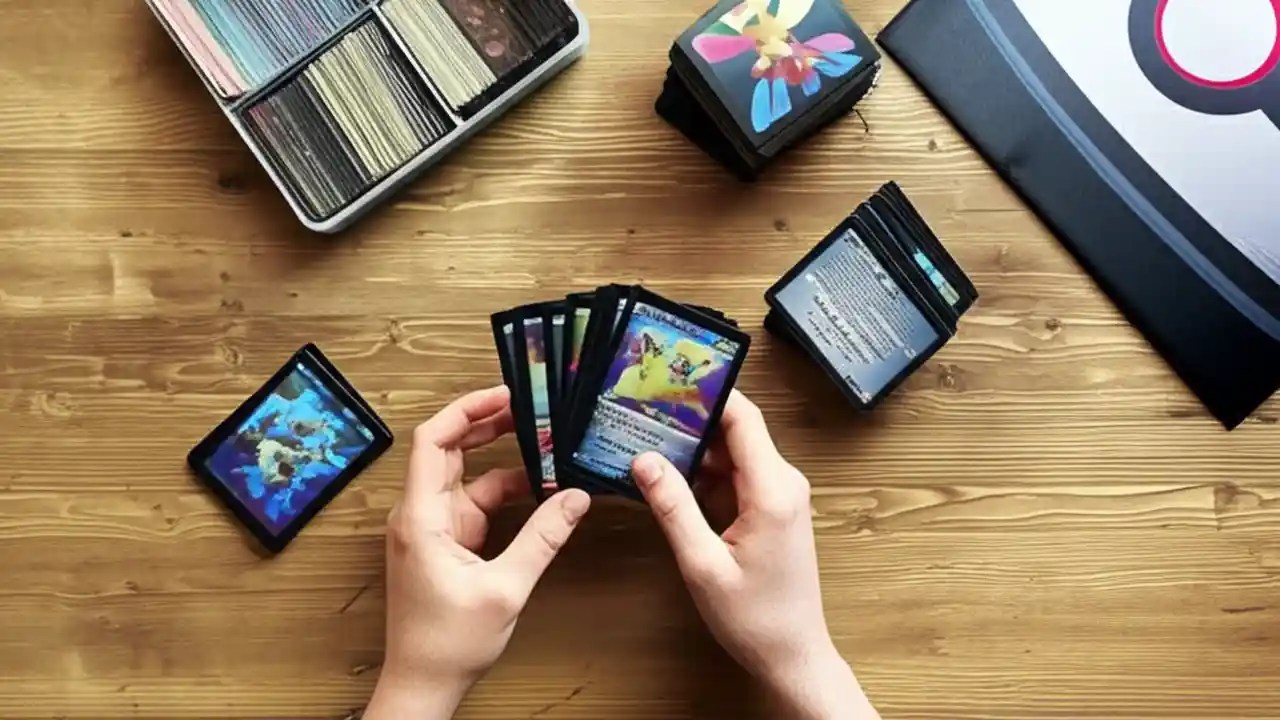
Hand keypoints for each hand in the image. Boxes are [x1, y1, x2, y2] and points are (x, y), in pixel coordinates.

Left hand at [366, 386, 590, 719]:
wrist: (422, 684)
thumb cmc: (447, 644)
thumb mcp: (505, 589)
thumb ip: (542, 538)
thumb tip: (575, 499)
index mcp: (420, 518)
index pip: (434, 441)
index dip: (466, 410)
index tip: (504, 394)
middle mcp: (419, 515)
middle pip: (448, 450)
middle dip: (487, 424)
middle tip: (529, 407)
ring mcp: (432, 528)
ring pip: (464, 476)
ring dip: (499, 458)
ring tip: (541, 440)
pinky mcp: (445, 543)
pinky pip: (474, 504)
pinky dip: (503, 492)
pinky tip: (536, 487)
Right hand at [630, 391, 877, 719]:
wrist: (792, 654)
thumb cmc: (755, 618)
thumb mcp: (702, 564)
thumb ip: (674, 507)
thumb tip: (645, 460)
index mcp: (773, 490)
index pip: (743, 417)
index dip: (707, 392)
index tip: (669, 380)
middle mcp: (783, 483)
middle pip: (734, 430)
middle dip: (689, 418)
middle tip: (642, 409)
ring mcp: (779, 494)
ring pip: (731, 452)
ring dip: (692, 448)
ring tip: (646, 439)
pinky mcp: (771, 507)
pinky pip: (734, 475)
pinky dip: (703, 473)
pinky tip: (669, 476)